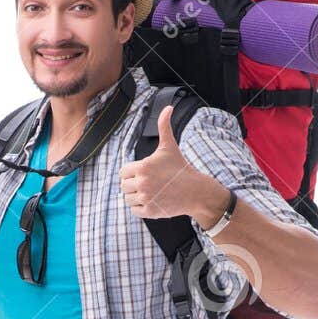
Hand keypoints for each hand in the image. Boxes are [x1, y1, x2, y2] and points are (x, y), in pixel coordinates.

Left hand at [118, 104, 204, 220]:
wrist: (195, 191)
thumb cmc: (180, 168)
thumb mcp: (170, 146)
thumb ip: (164, 126)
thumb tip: (168, 107)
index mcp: (143, 166)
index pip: (122, 172)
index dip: (131, 172)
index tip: (142, 173)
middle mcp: (143, 182)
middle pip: (123, 186)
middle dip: (132, 184)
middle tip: (147, 183)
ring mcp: (146, 198)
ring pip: (127, 199)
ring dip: (135, 196)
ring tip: (149, 192)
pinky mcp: (150, 211)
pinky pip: (134, 210)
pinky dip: (140, 207)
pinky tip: (151, 200)